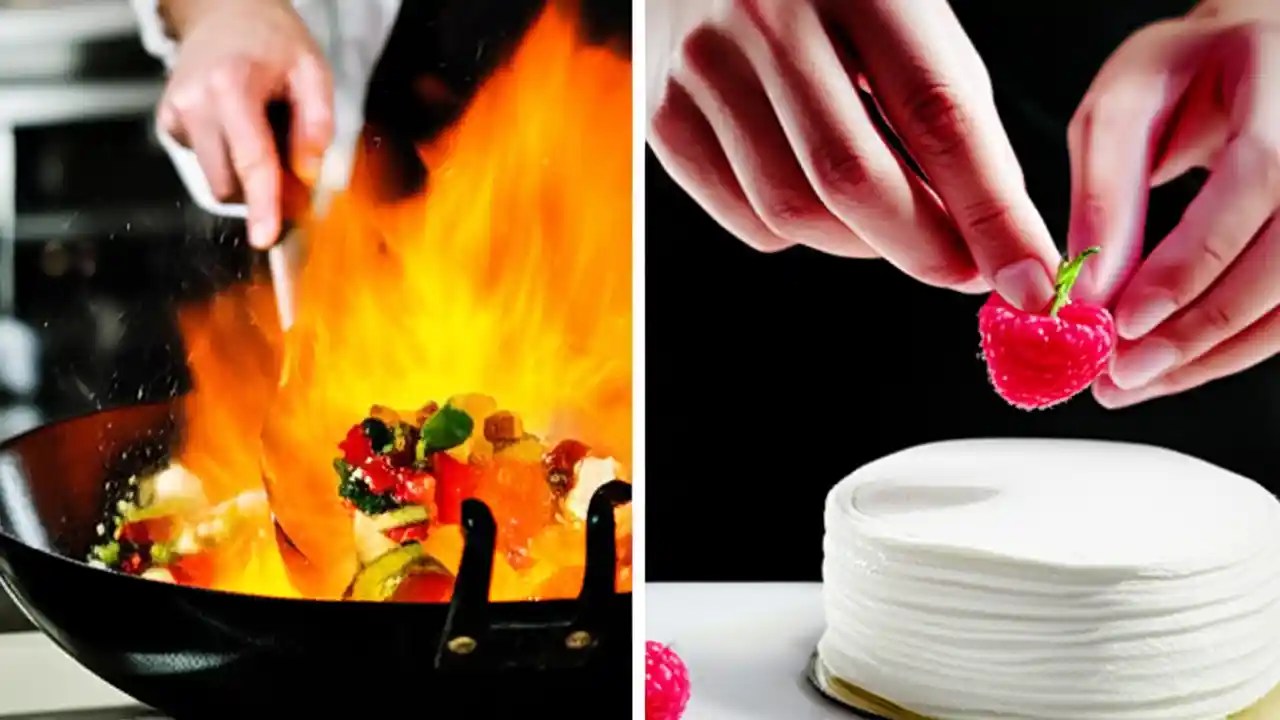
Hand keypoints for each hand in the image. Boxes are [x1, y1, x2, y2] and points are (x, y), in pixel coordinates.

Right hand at [157, 0, 331, 248]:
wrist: (224, 13)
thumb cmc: (273, 40)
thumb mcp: (313, 70)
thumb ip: (317, 122)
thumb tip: (309, 173)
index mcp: (231, 85)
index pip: (250, 159)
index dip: (262, 204)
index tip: (266, 237)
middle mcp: (194, 102)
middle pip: (228, 182)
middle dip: (264, 195)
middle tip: (298, 177)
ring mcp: (175, 114)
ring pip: (216, 180)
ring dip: (248, 179)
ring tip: (269, 137)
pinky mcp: (169, 124)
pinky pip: (206, 165)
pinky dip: (231, 162)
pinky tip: (243, 130)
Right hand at [646, 0, 1060, 309]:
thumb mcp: (909, 18)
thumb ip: (947, 113)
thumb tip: (983, 234)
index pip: (937, 115)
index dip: (990, 211)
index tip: (1029, 275)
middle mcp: (766, 20)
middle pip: (852, 179)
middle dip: (925, 248)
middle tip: (968, 270)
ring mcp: (703, 70)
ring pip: (794, 212)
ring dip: (864, 244)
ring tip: (894, 219)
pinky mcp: (663, 117)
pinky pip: (749, 221)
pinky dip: (802, 233)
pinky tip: (822, 197)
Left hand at [1067, 1, 1279, 407]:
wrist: (1250, 64)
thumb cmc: (1184, 75)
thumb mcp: (1124, 104)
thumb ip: (1107, 185)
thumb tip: (1091, 284)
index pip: (1256, 181)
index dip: (1192, 260)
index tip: (1126, 318)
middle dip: (1198, 327)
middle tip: (1121, 373)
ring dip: (1211, 355)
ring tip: (1133, 385)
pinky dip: (1229, 351)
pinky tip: (1174, 369)